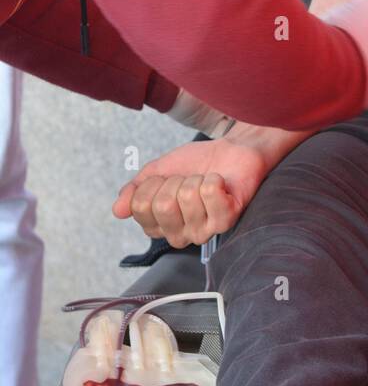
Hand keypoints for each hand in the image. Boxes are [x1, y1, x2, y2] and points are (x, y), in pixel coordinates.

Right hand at [112, 126, 311, 247]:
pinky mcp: (226, 220)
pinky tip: (220, 183)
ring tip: (205, 181)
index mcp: (160, 226)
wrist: (232, 150)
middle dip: (175, 181)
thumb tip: (118, 210)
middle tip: (188, 180)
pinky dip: (214, 179)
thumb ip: (135, 190)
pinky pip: (209, 193)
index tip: (165, 180)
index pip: (140, 208)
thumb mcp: (157, 172)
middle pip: (162, 206)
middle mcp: (181, 235)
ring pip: (187, 197)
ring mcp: (204, 231)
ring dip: (196, 179)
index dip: (151, 185)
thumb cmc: (196, 164)